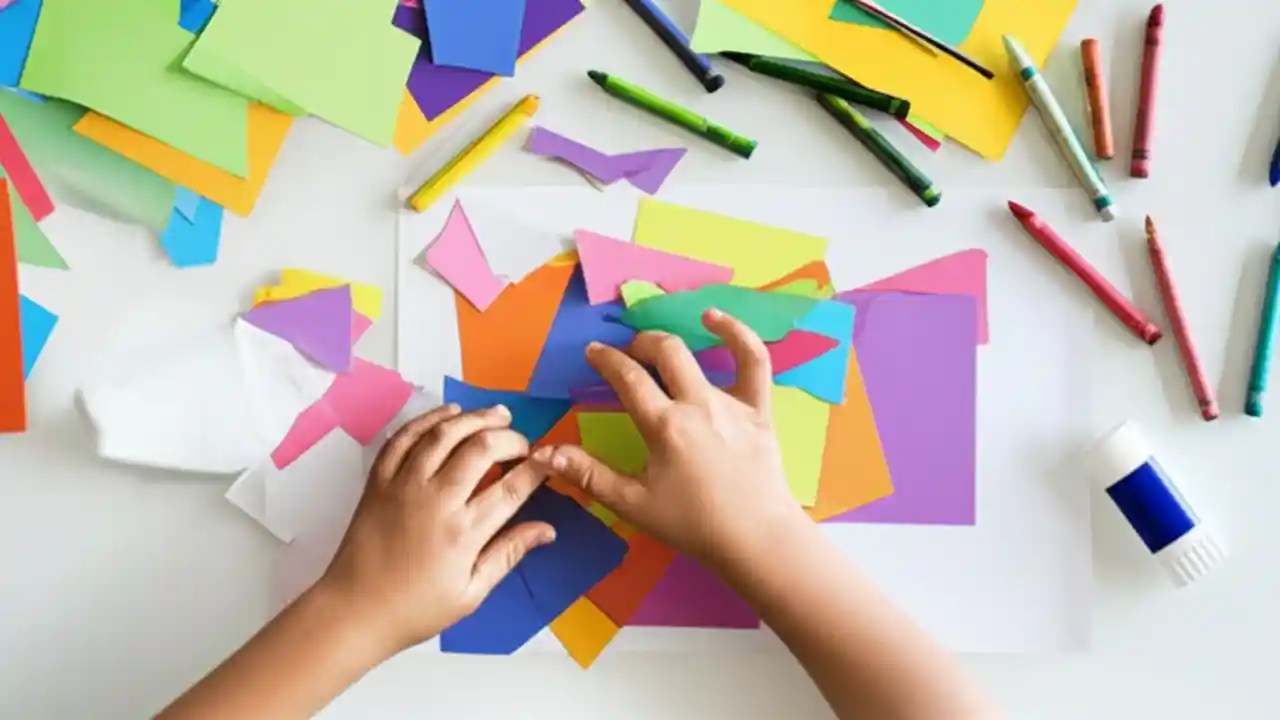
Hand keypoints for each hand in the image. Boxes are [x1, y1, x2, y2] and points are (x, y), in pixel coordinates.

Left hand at [315, 404, 556, 656]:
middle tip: (522, 442)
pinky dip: (429, 419)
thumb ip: (509, 554)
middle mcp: (436, 500)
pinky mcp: (379, 480)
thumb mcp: (471, 593)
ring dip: (475, 418)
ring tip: (497, 414)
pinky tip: (450, 414)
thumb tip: (547, 530)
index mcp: (464, 532)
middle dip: (510, 437)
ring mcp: (404, 485)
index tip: (550, 459)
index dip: (537, 467)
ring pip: (445, 433)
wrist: (353, 610)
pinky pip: (405, 437)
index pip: (512, 488)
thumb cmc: (415, 609)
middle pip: (481, 448)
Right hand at [548, 309, 806, 570]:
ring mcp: (730, 403)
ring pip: (698, 354)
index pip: (626, 378)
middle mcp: (696, 405)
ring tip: (655, 344)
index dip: (605, 360)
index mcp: (664, 427)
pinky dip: (738, 333)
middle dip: (637, 345)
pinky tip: (716, 318)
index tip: (593, 353)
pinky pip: (754, 361)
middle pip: (663, 353)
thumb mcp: (634, 504)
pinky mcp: (759, 409)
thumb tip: (546, 453)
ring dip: (671, 342)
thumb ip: (589, 475)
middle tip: (625, 355)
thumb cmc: (693, 525)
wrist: (756, 539)